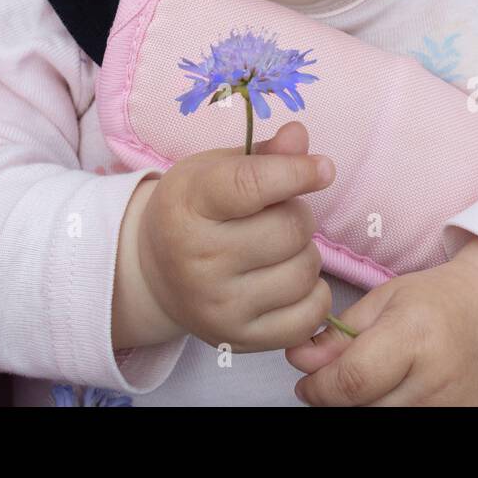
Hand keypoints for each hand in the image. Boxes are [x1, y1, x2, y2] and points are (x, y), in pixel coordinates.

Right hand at [136, 120, 336, 352]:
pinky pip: (308, 316)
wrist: (155, 274)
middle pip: (289, 228)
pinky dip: (313, 294)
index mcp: (188, 205)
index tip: (323, 168)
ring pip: (304, 270)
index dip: (296, 172)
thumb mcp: (214, 170)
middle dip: (297, 213)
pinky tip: (290, 281)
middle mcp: (198, 259)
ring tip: (278, 248)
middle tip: (277, 215)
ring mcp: (218, 305)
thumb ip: (263, 155)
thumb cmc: (194, 211)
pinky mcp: (239, 339)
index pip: (250, 186)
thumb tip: (300, 137)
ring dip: (305, 253)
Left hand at [283, 259, 477, 405]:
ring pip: (386, 423)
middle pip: (365, 409)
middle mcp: (439, 377)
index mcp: (414, 333)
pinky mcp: (472, 424)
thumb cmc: (437, 302)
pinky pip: (416, 427)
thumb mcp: (384, 301)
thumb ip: (340, 336)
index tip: (307, 384)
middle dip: (342, 397)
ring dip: (370, 407)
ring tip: (382, 379)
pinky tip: (404, 393)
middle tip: (349, 375)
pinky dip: (400, 412)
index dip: (319, 388)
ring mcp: (458, 408)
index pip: (351, 381)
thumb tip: (298, 361)